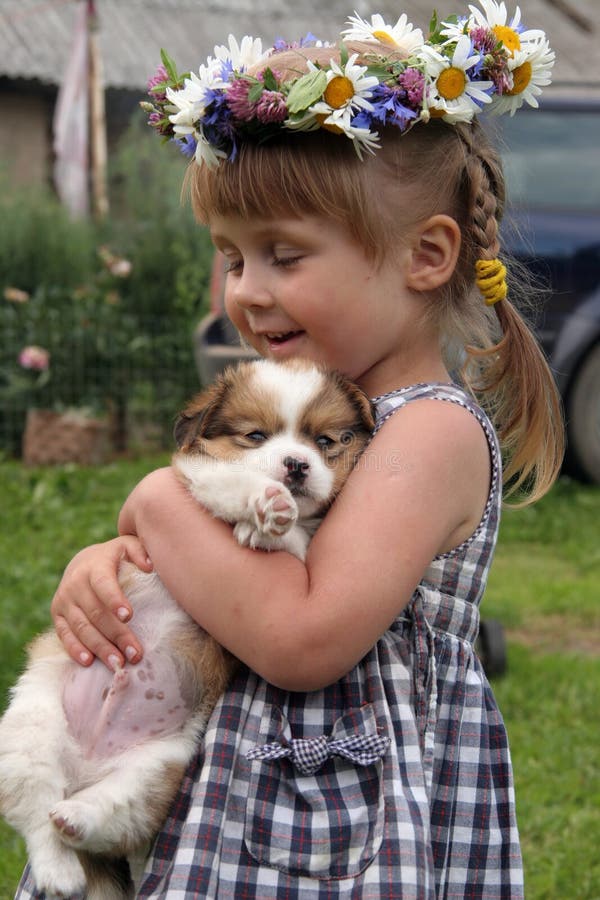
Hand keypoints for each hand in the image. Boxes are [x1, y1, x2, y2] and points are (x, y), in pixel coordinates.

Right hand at [51, 536, 150, 668]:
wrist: (83, 562)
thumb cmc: (115, 558)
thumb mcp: (128, 547)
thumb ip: (140, 552)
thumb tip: (149, 566)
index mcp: (95, 566)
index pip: (103, 584)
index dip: (114, 599)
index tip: (128, 616)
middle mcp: (76, 583)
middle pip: (96, 613)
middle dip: (116, 635)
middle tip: (135, 653)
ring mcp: (64, 600)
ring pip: (81, 627)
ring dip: (100, 647)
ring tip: (118, 663)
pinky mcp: (56, 614)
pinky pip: (64, 634)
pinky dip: (75, 649)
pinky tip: (88, 662)